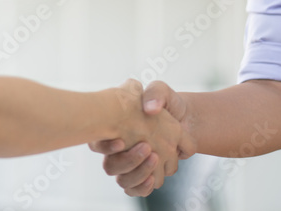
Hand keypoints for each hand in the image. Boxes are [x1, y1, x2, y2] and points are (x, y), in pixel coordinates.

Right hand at [92, 80, 195, 196]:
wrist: (183, 115)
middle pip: (111, 166)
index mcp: (117, 128)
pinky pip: (135, 190)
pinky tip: (152, 178)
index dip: (103, 145)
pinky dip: (142, 186)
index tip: (120, 141)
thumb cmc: (167, 103)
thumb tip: (150, 109)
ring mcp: (132, 164)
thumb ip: (155, 94)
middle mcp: (121, 148)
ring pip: (125, 180)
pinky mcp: (146, 176)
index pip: (96, 143)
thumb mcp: (160, 90)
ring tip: (154, 157)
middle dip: (128, 160)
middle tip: (147, 147)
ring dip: (139, 171)